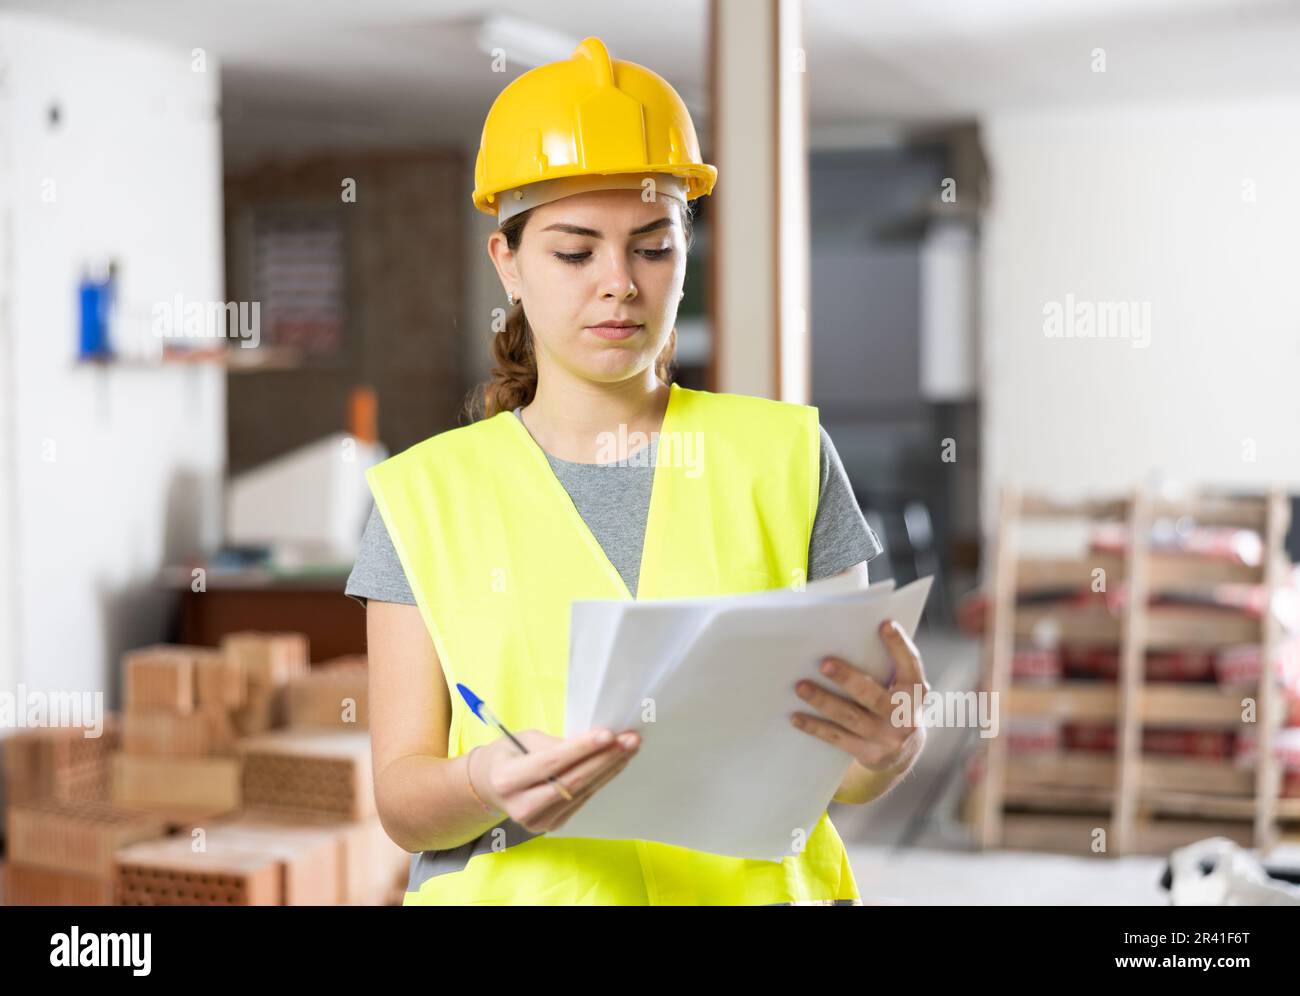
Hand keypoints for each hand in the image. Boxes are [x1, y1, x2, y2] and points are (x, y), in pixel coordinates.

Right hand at [472, 727, 640, 832]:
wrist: (489, 786)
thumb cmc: (507, 755)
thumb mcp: (522, 739)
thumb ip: (554, 745)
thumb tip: (593, 742)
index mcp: (507, 779)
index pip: (552, 762)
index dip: (582, 749)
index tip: (609, 734)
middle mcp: (521, 806)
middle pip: (572, 781)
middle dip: (605, 758)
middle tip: (630, 740)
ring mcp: (537, 821)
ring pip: (582, 792)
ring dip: (610, 768)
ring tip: (630, 747)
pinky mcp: (552, 825)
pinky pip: (583, 799)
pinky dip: (602, 779)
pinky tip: (616, 763)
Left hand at [790, 619, 929, 773]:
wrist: (903, 752)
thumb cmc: (892, 702)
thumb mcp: (900, 686)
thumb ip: (885, 664)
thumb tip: (846, 634)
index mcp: (915, 691)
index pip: (911, 665)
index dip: (899, 645)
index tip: (885, 624)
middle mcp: (905, 716)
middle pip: (873, 696)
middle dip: (848, 679)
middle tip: (824, 663)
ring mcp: (887, 738)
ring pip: (850, 717)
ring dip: (823, 701)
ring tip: (800, 687)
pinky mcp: (870, 754)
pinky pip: (837, 738)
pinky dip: (815, 727)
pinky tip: (795, 716)